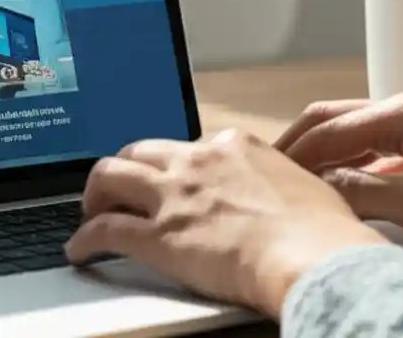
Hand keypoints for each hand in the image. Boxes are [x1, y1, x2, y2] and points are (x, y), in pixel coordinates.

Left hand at [65, 130, 387, 316]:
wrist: (315, 256)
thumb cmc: (323, 231)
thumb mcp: (303, 186)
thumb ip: (276, 182)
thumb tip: (280, 195)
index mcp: (235, 145)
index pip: (187, 146)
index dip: (172, 165)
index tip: (170, 179)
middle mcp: (198, 161)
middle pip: (140, 151)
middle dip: (124, 169)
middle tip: (119, 191)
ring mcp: (175, 196)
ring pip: (110, 176)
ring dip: (95, 195)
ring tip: (89, 213)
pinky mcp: (158, 236)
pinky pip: (104, 231)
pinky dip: (83, 240)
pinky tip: (78, 250)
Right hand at [276, 91, 402, 247]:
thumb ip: (364, 191)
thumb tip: (319, 185)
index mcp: (402, 112)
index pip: (327, 129)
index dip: (293, 155)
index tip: (265, 176)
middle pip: (334, 116)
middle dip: (298, 143)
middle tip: (268, 171)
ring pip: (354, 126)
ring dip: (323, 150)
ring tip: (296, 179)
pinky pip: (376, 139)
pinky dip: (350, 156)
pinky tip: (341, 180)